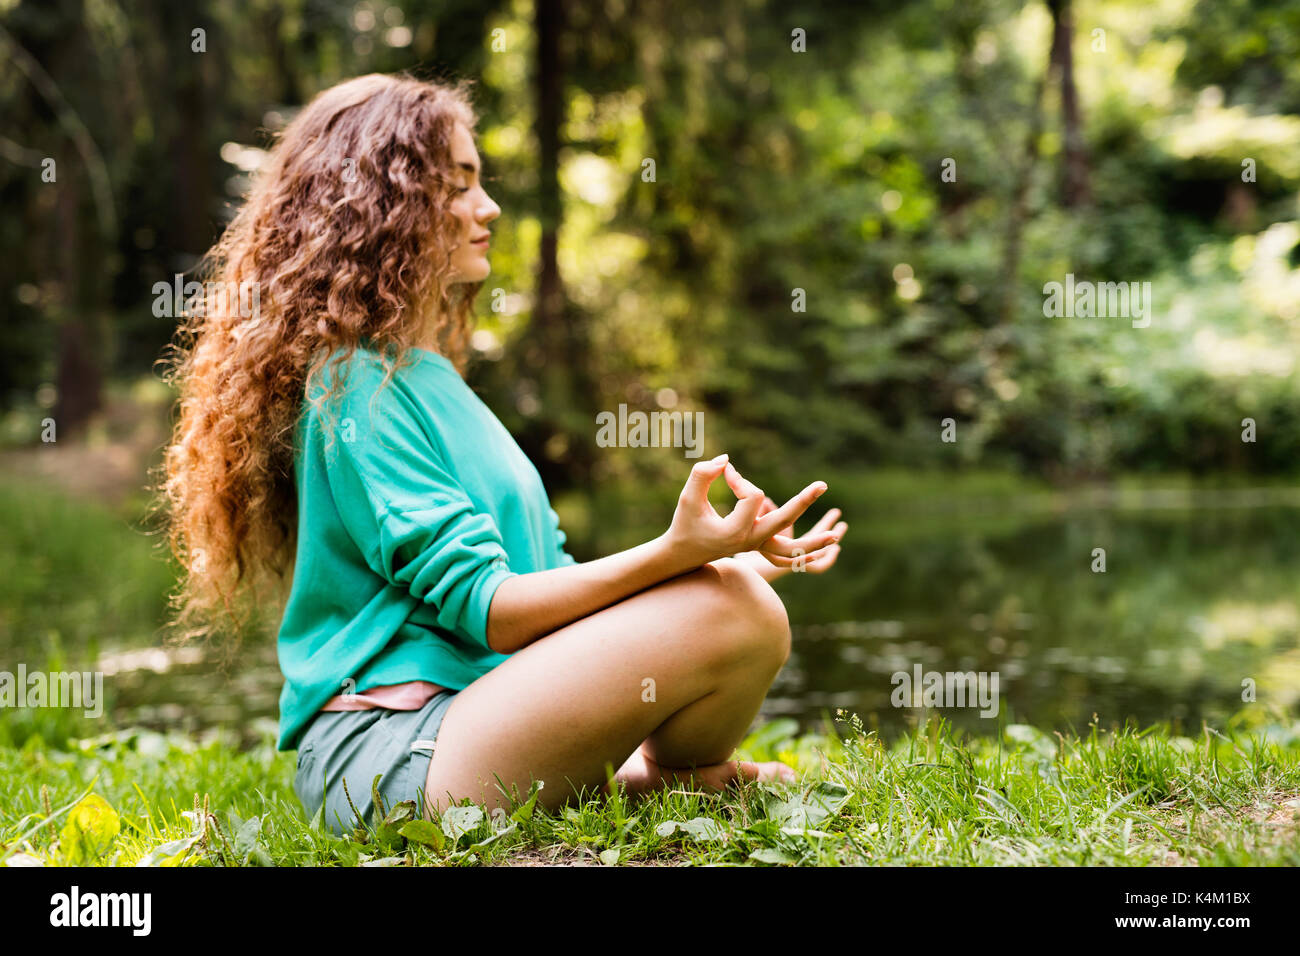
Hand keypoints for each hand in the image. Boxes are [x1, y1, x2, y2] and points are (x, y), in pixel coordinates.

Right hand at [662, 454, 837, 570]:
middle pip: (783, 521)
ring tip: (837, 533)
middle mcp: (750, 542)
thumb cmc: (684, 523)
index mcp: (735, 533)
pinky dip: (805, 553)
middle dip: (803, 502)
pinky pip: (788, 556)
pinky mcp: (760, 547)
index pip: (751, 497)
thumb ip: (703, 474)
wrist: (683, 554)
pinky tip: (824, 547)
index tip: (727, 472)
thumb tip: (727, 460)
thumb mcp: (687, 498)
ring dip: (814, 542)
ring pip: (791, 550)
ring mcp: (757, 548)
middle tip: (822, 484)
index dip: (740, 480)